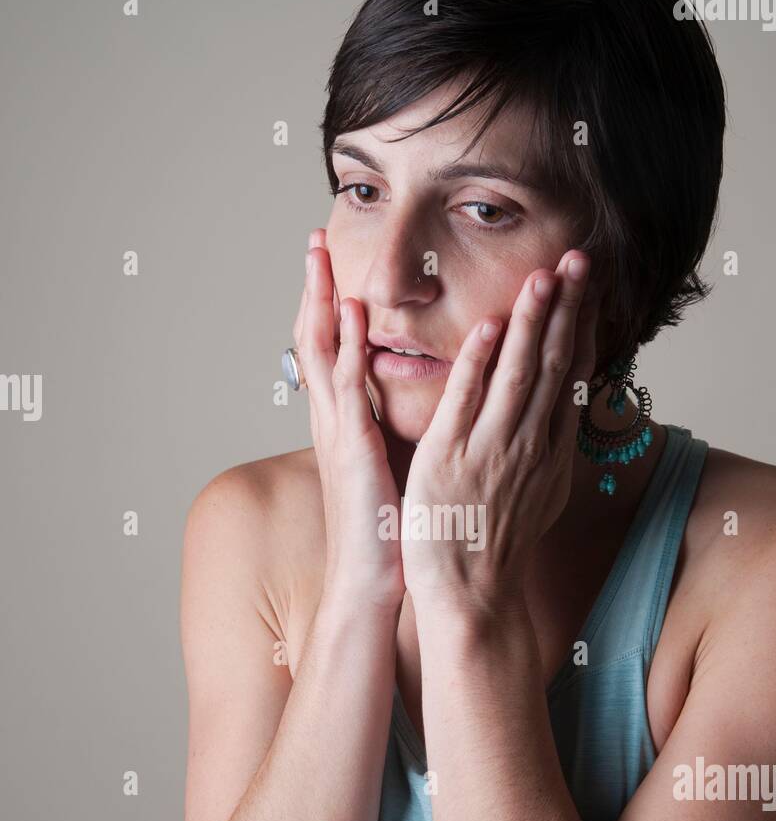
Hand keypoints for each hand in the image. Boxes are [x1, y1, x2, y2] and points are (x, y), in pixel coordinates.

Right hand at [295, 229, 404, 610]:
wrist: (371, 581)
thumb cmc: (388, 533)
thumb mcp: (391, 468)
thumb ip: (395, 432)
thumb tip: (416, 407)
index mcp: (344, 424)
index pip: (331, 351)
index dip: (328, 306)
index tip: (333, 265)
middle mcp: (333, 421)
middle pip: (314, 339)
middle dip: (313, 288)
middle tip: (314, 239)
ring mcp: (337, 432)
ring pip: (320, 351)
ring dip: (319, 299)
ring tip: (320, 255)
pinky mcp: (351, 447)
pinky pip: (346, 386)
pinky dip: (346, 344)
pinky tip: (351, 310)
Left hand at [401, 250, 598, 609]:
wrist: (474, 594)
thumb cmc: (497, 545)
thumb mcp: (539, 494)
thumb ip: (548, 449)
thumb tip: (562, 417)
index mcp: (549, 448)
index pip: (570, 374)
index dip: (580, 324)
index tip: (588, 285)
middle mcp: (529, 444)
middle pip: (553, 364)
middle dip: (567, 308)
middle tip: (578, 259)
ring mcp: (491, 450)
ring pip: (518, 375)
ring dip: (532, 322)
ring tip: (545, 277)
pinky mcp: (450, 458)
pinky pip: (467, 403)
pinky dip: (478, 363)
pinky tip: (488, 326)